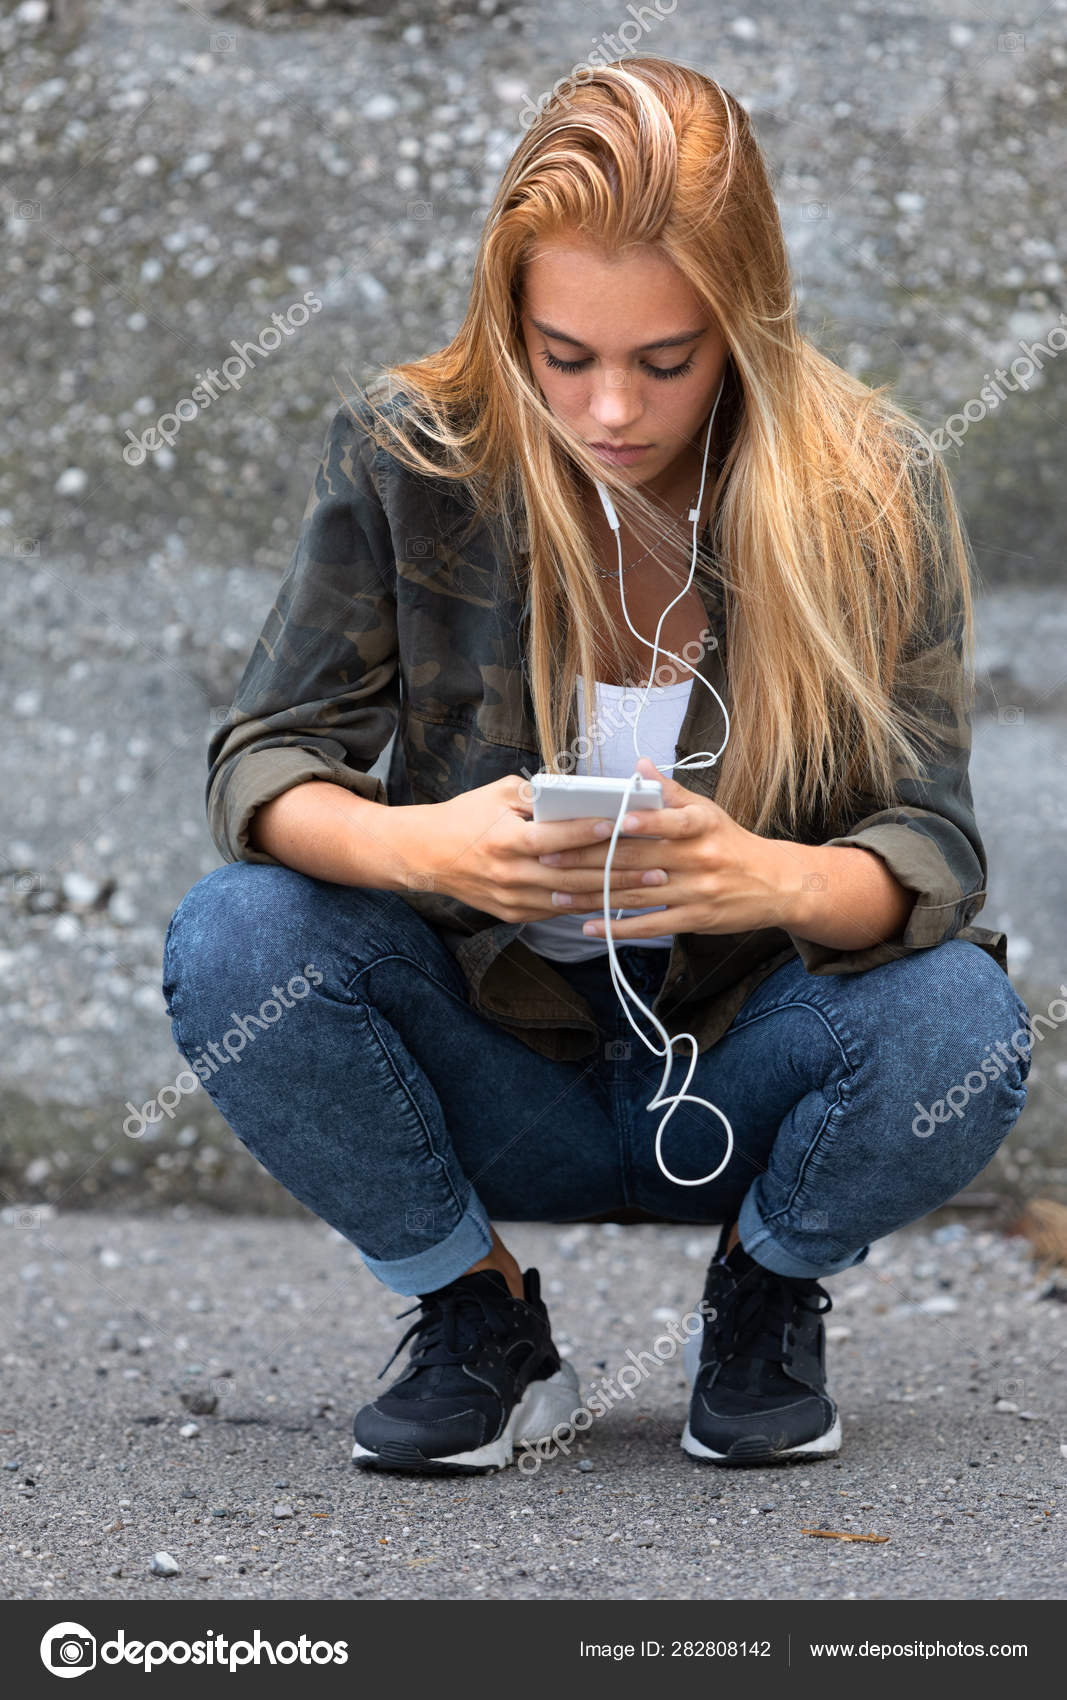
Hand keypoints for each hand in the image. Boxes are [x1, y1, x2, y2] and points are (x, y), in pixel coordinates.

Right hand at [425, 773, 670, 923]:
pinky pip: (558, 912)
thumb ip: (537, 796)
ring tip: (650, 886)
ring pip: (572, 900)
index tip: (623, 825)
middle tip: (659, 866)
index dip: (591, 832)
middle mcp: (511, 874)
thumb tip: (579, 794)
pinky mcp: (513, 915)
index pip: (558, 837)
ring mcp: (513, 899)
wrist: (425, 855)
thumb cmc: (465, 816)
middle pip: (575, 875)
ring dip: (614, 894)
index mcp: (507, 840)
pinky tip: (618, 899)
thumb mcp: (497, 793)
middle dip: (620, 872)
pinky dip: (589, 906)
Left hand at [533, 756, 796, 938]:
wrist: (774, 884)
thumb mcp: (707, 811)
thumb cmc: (730, 842)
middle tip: (550, 856)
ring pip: (637, 893)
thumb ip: (670, 792)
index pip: (670, 821)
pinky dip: (619, 928)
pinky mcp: (695, 919)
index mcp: (701, 825)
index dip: (643, 820)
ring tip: (557, 893)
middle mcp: (699, 858)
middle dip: (589, 858)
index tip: (609, 820)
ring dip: (593, 895)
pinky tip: (590, 927)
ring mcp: (696, 891)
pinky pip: (651, 925)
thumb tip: (640, 765)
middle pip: (637, 858)